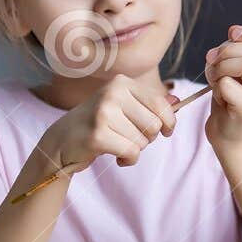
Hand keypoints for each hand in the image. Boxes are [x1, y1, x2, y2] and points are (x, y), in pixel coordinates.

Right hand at [39, 73, 176, 172]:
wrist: (62, 141)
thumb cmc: (98, 124)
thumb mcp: (124, 107)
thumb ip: (150, 104)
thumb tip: (179, 100)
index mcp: (122, 82)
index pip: (162, 105)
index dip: (169, 123)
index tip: (166, 131)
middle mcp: (112, 93)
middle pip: (155, 125)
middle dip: (148, 138)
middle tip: (129, 138)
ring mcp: (103, 112)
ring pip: (143, 140)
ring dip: (135, 149)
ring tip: (117, 144)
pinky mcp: (97, 135)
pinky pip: (132, 152)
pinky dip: (128, 159)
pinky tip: (116, 156)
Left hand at [204, 24, 241, 147]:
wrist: (226, 130)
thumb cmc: (230, 93)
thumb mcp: (234, 62)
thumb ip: (238, 45)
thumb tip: (234, 32)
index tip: (232, 35)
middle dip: (227, 51)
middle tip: (213, 61)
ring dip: (221, 66)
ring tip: (214, 77)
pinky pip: (227, 84)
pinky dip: (215, 84)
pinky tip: (218, 94)